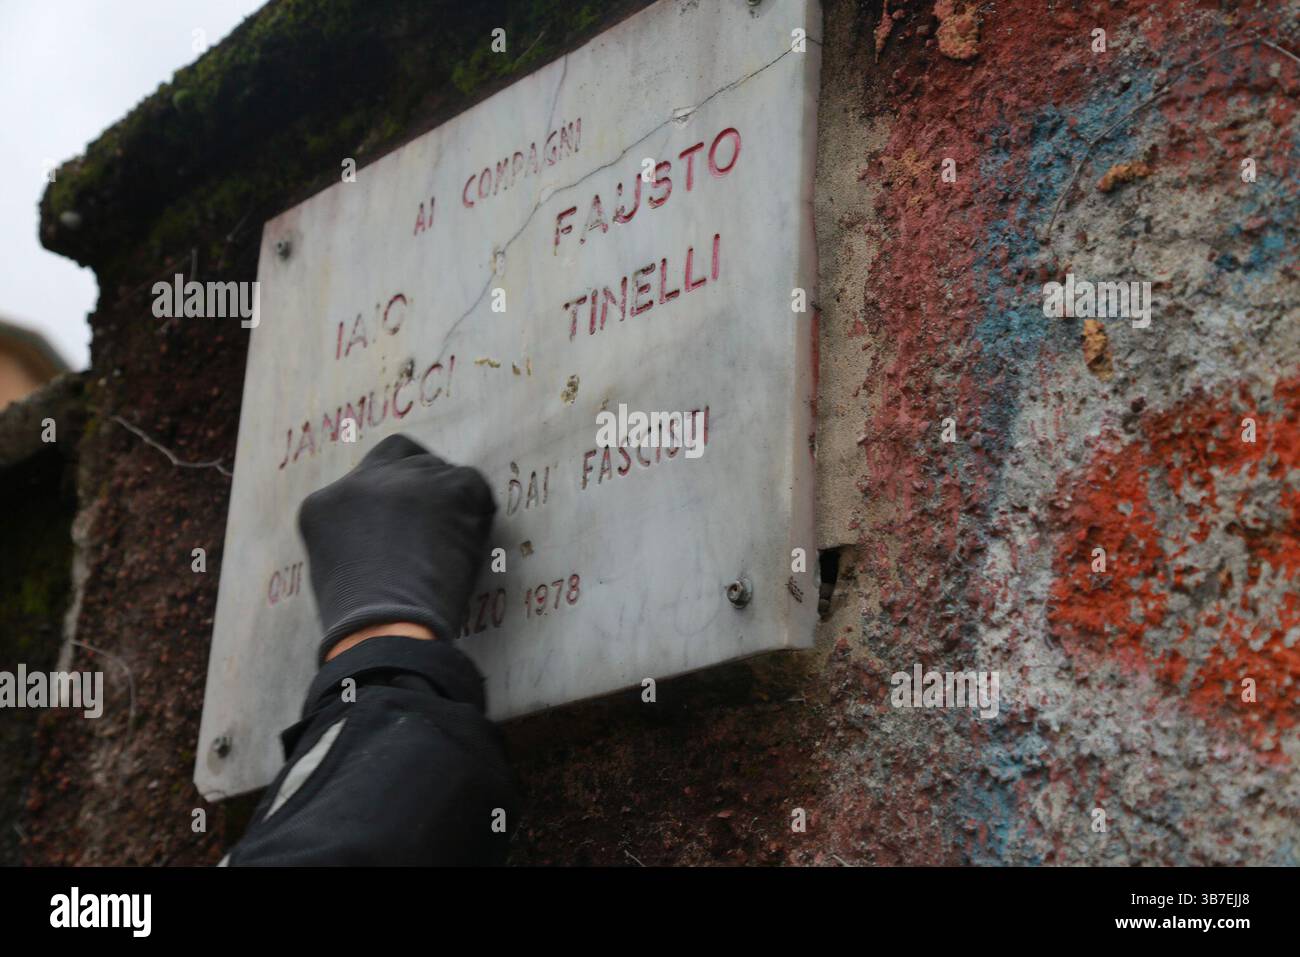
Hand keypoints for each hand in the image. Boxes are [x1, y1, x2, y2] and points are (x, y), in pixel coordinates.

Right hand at [297, 434, 495, 662]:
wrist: (387, 630)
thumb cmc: (364, 625)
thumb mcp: (336, 573)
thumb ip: (354, 538)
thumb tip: (389, 534)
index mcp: (325, 505)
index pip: (364, 479)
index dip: (390, 494)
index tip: (407, 516)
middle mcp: (361, 481)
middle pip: (402, 456)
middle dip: (421, 479)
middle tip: (441, 512)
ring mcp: (406, 480)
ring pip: (439, 472)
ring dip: (449, 502)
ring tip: (453, 544)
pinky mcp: (449, 488)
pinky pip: (473, 486)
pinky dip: (478, 512)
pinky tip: (469, 544)